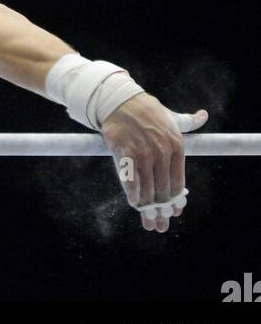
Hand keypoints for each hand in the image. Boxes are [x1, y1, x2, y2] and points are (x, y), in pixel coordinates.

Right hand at [100, 93, 208, 232]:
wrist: (120, 100)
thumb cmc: (147, 111)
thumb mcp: (171, 117)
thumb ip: (188, 122)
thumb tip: (203, 115)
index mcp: (176, 146)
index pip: (178, 183)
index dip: (175, 201)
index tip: (173, 212)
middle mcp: (162, 152)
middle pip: (162, 190)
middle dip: (161, 210)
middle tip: (159, 223)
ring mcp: (143, 153)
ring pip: (147, 189)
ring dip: (147, 207)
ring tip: (147, 219)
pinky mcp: (126, 153)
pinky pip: (131, 182)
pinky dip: (133, 195)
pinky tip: (134, 202)